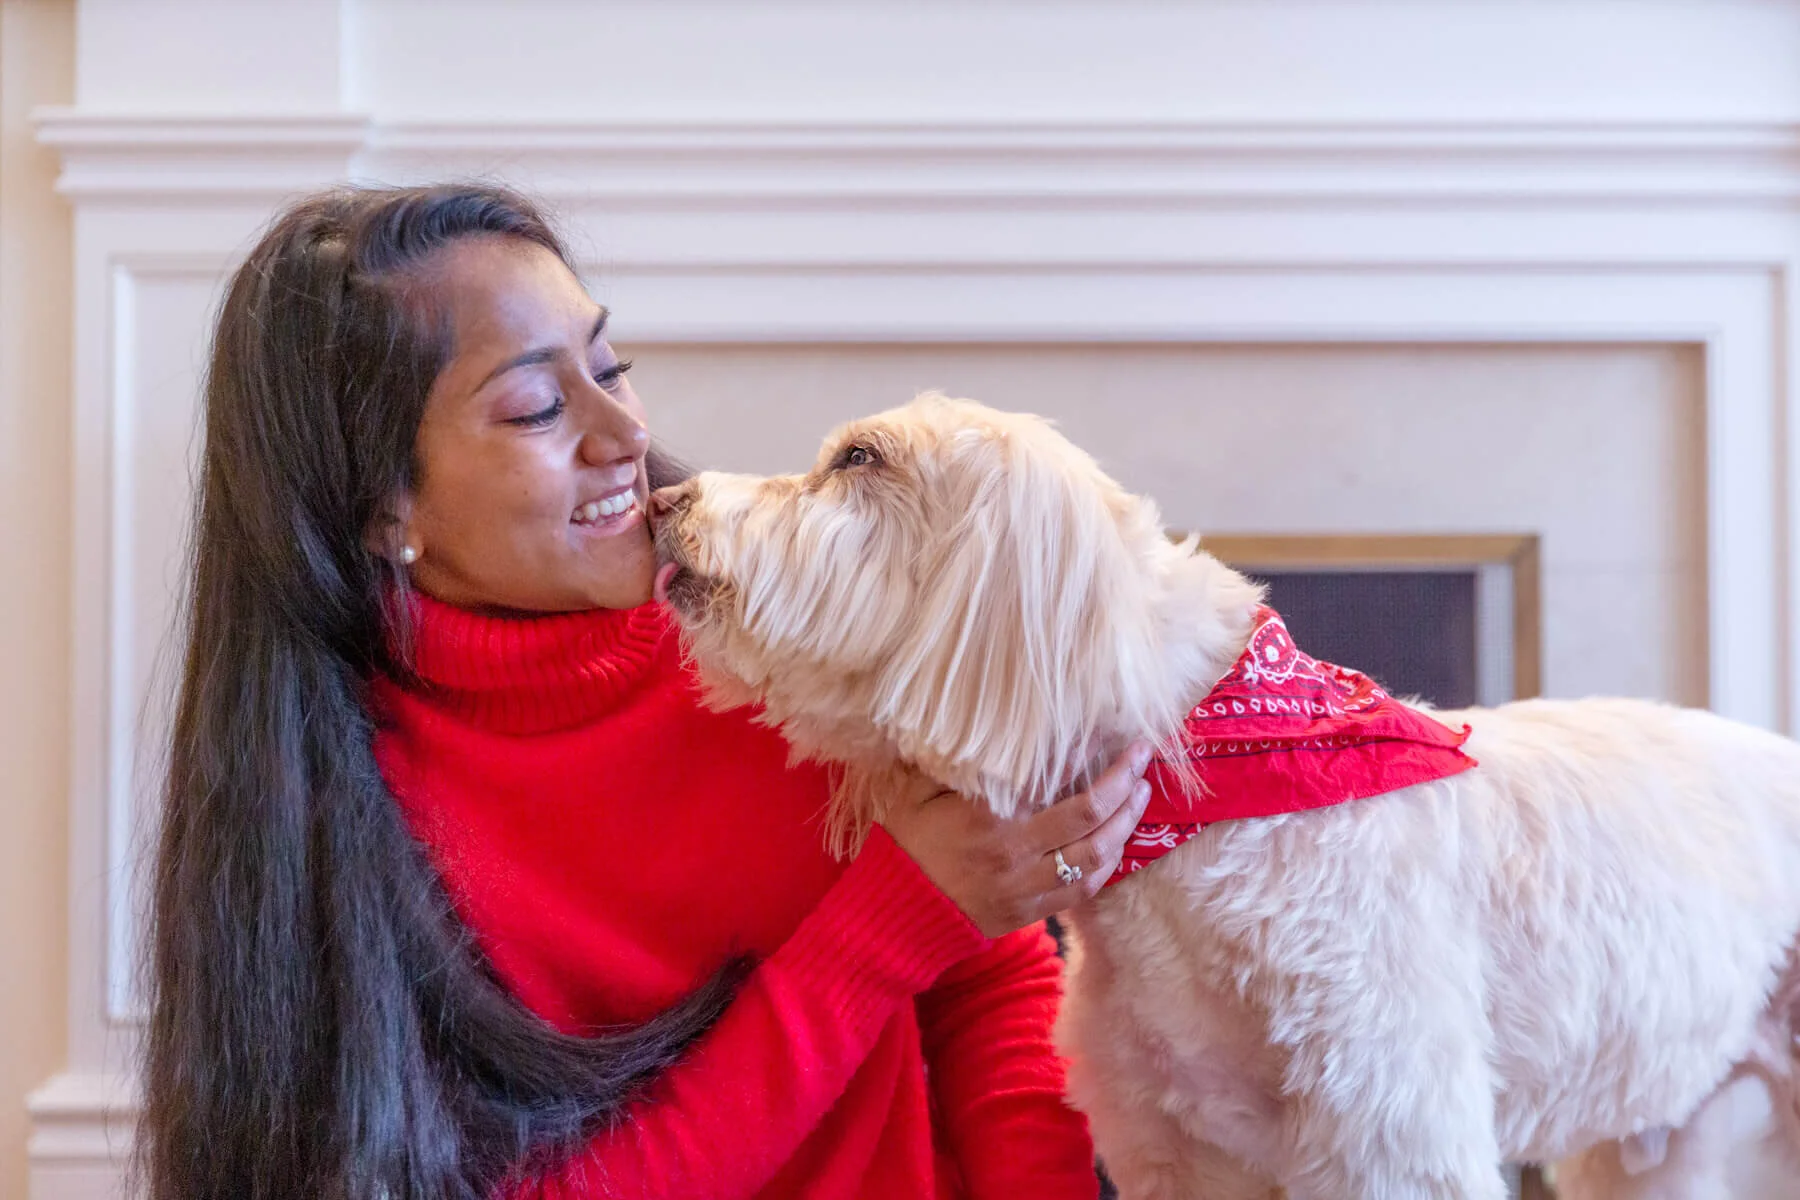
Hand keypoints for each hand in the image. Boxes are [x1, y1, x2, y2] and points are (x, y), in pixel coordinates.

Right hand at [880, 742, 1155, 937]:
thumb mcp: (913, 794)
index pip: (1052, 779)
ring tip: (1141, 794)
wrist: (894, 915)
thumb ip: (947, 762)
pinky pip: (1083, 891)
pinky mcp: (1030, 912)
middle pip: (1090, 815)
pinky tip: (1118, 841)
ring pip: (1097, 855)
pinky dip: (1108, 864)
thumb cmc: (904, 847)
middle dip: (1124, 782)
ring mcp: (1026, 887)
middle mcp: (1015, 852)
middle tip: (1143, 756)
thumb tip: (973, 724)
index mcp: (988, 817)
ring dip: (1126, 823)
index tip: (1110, 732)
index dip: (1088, 754)